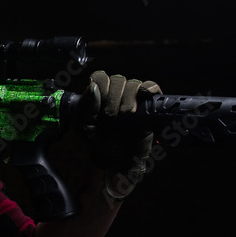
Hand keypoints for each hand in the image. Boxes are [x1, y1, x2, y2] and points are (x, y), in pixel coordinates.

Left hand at [86, 71, 161, 199]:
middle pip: (118, 80)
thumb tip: (93, 86)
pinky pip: (151, 88)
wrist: (117, 159)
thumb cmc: (99, 142)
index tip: (101, 104)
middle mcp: (116, 93)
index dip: (102, 86)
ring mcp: (132, 98)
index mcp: (99, 95)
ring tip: (126, 114)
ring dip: (129, 96)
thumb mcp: (84, 127)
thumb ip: (85, 106)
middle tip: (113, 115)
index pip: (101, 77)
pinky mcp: (147, 105)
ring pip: (133, 83)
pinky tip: (144, 95)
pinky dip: (149, 88)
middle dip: (114, 96)